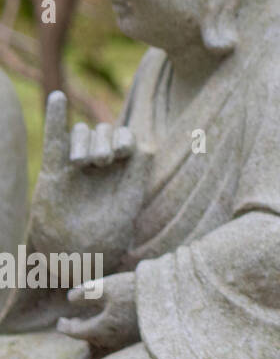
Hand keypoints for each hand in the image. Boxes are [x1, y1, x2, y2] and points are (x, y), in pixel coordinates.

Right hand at [28, 92, 150, 266]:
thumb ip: (137, 181)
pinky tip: (58, 98)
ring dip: (85, 141)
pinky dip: (57, 118)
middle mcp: (103, 167)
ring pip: (84, 133)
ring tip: (83, 164)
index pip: (130, 140)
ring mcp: (78, 167)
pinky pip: (55, 138)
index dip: (127, 139)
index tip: (124, 152)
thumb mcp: (127, 212)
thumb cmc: (104, 245)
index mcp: (125, 173)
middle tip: (102, 162)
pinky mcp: (54, 171)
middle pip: (107, 132)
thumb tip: (147, 148)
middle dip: (107, 140)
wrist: (70, 260)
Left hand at [57, 271, 138, 351]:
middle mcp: (113, 339)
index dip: (65, 327)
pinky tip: (112, 320)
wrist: (170, 296)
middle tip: (72, 322)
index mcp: (102, 328)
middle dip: (79, 330)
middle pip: (90, 338)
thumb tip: (71, 298)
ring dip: (94, 331)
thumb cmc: (134, 290)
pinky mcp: (139, 336)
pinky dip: (108, 330)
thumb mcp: (106, 286)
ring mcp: (127, 340)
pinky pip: (117, 337)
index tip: (60, 322)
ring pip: (104, 339)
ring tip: (91, 321)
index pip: (76, 332)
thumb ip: (85, 292)